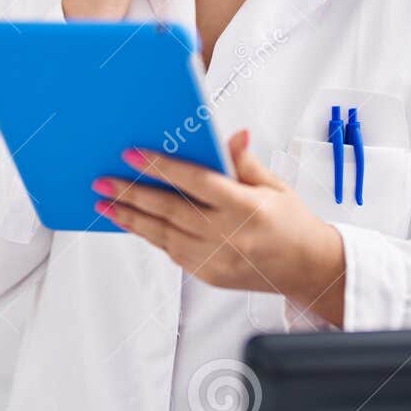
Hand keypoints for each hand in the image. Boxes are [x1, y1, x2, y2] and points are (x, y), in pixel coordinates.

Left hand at [94, 130, 347, 325]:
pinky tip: (132, 222)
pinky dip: (149, 235)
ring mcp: (214, 259)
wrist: (307, 269)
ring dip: (131, 217)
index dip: (160, 167)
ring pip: (163, 234)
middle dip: (131, 193)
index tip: (132, 154)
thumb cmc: (292, 223)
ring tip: (105, 203)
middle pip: (170, 210)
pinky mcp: (207, 275)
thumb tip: (231, 135)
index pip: (194, 182)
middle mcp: (227, 235)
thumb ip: (245, 163)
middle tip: (103, 180)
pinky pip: (171, 251)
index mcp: (245, 207)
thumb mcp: (275, 185)